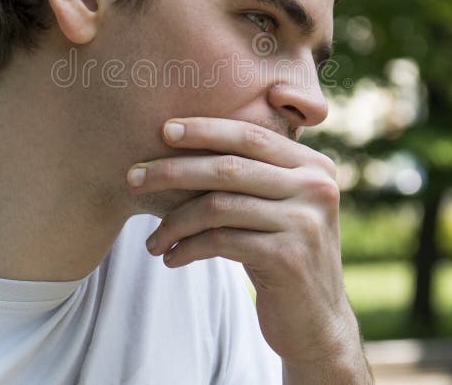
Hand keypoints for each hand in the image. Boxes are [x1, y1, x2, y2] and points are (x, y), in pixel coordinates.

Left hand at [125, 116, 355, 365]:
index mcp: (314, 165)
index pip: (250, 135)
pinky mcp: (288, 258)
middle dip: (174, 170)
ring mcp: (305, 222)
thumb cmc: (281, 253)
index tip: (163, 130)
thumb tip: (178, 141)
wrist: (316, 321)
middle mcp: (316, 188)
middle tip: (134, 178)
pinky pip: (220, 241)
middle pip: (229, 167)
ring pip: (218, 206)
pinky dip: (187, 248)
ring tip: (153, 239)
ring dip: (174, 222)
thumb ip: (251, 174)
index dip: (205, 129)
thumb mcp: (277, 206)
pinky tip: (171, 258)